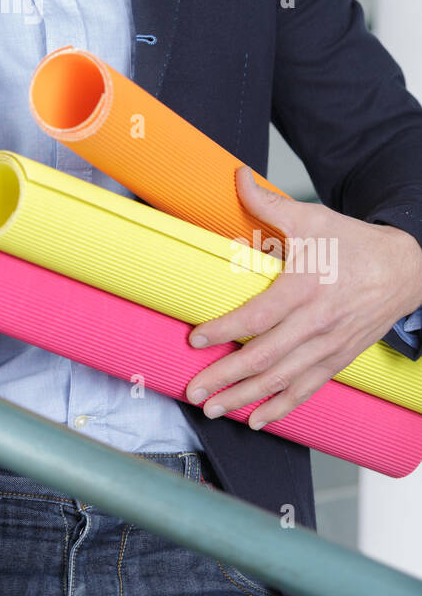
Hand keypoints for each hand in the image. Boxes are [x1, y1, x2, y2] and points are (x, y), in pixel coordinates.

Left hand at [184, 166, 421, 429]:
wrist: (405, 269)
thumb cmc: (354, 244)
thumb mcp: (312, 218)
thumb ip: (268, 203)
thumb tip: (238, 176)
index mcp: (306, 287)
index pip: (259, 316)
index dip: (225, 329)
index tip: (195, 338)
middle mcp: (317, 322)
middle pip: (266, 357)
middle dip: (227, 377)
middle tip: (194, 391)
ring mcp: (329, 345)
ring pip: (283, 380)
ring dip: (247, 399)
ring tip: (215, 410)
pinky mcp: (338, 359)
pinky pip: (307, 389)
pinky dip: (282, 407)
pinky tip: (257, 419)